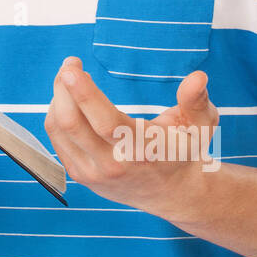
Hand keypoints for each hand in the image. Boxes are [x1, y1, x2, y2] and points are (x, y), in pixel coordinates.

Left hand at [44, 56, 217, 215]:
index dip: (84, 94)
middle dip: (63, 87)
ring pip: (58, 130)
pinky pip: (57, 139)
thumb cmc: (183, 151)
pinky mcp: (79, 175)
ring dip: (58, 97)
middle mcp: (113, 165)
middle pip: (71, 124)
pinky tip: (70, 99)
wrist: (171, 193)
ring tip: (71, 77)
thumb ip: (196, 101)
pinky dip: (57, 113)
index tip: (71, 69)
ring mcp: (92, 173)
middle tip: (71, 63)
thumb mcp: (200, 125)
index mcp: (142, 151)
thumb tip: (198, 77)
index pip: (105, 122)